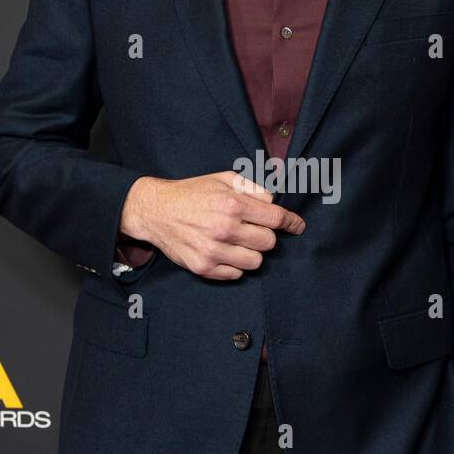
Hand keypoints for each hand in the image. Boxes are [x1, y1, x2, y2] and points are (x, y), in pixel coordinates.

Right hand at [120, 171, 305, 279]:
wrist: (156, 211)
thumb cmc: (192, 193)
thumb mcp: (222, 179)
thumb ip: (251, 188)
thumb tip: (273, 201)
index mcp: (232, 204)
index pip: (276, 219)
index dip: (291, 222)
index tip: (297, 226)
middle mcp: (224, 229)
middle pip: (269, 243)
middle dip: (265, 236)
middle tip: (252, 230)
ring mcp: (213, 251)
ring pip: (255, 262)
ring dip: (251, 253)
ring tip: (238, 242)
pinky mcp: (203, 267)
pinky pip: (236, 275)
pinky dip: (234, 266)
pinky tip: (224, 252)